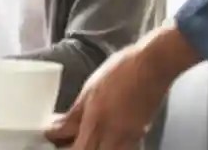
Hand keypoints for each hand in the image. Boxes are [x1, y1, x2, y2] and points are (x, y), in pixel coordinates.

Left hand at [46, 25, 200, 148]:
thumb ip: (74, 114)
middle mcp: (113, 136)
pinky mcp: (139, 135)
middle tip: (67, 140)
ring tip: (86, 138)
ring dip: (93, 148)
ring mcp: (128, 138)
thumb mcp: (90, 89)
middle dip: (76, 148)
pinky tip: (105, 138)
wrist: (153, 65)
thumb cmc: (123, 70)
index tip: (53, 137)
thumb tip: (56, 128)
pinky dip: (110, 147)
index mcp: (96, 123)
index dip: (61, 145)